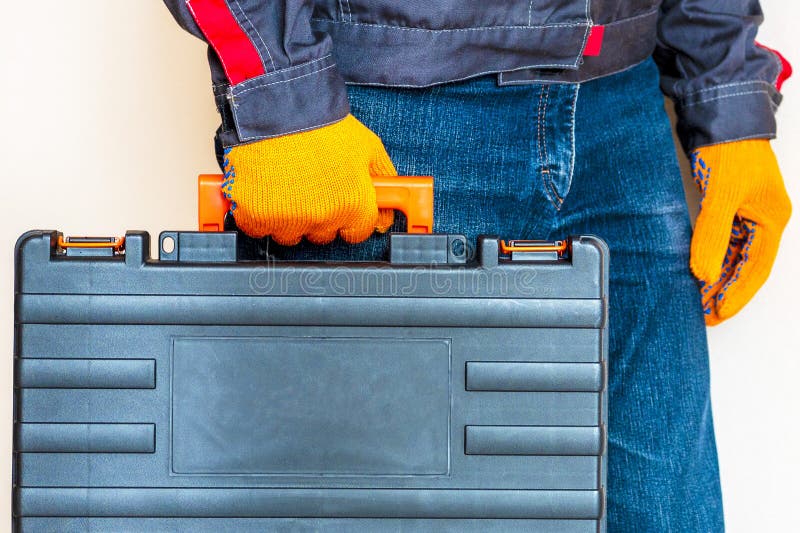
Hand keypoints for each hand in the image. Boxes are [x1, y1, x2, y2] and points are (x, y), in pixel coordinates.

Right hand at [222, 114, 394, 244]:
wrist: (274, 106)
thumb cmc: (321, 123)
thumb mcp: (367, 146)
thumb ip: (384, 182)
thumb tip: (387, 217)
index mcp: (352, 204)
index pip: (358, 232)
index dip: (351, 216)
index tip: (343, 203)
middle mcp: (322, 218)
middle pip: (323, 234)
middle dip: (319, 214)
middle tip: (311, 184)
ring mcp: (286, 220)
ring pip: (290, 234)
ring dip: (288, 216)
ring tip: (285, 182)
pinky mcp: (254, 217)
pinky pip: (258, 227)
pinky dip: (258, 213)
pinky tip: (263, 187)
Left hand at [690, 140, 791, 324]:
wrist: (720, 113)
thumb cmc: (731, 150)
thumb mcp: (721, 195)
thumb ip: (711, 236)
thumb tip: (702, 274)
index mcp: (771, 220)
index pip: (755, 269)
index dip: (737, 294)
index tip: (718, 314)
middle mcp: (760, 220)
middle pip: (743, 265)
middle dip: (723, 290)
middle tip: (701, 313)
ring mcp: (743, 212)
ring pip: (730, 254)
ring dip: (714, 276)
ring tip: (694, 298)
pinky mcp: (725, 205)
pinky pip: (718, 240)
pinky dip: (707, 257)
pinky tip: (693, 271)